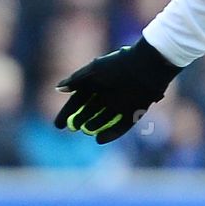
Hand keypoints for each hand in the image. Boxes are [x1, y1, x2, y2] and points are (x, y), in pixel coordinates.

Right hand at [54, 38, 181, 142]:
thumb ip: (76, 79)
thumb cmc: (118, 66)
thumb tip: (58, 88)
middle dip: (80, 120)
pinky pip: (122, 126)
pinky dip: (111, 134)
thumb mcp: (94, 70)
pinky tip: (100, 139)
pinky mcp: (135, 112)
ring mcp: (122, 103)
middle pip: (90, 111)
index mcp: (97, 82)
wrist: (146, 67)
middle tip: (72, 128)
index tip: (58, 125)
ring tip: (87, 129)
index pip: (79, 100)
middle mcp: (108, 93)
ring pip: (105, 119)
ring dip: (95, 126)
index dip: (68, 112)